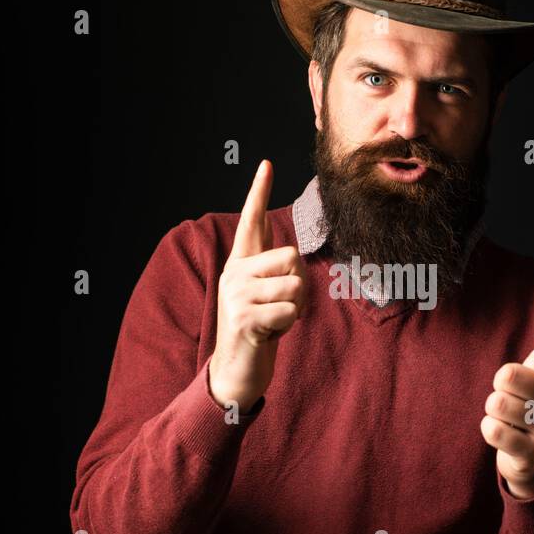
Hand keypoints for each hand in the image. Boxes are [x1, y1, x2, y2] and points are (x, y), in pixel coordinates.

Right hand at [208, 160, 307, 411]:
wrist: (237, 370)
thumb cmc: (259, 328)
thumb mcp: (265, 293)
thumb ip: (271, 267)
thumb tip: (284, 240)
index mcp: (241, 263)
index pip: (251, 221)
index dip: (259, 192)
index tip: (266, 164)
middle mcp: (234, 273)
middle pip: (292, 257)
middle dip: (299, 286)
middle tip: (282, 307)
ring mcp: (236, 295)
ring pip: (294, 286)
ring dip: (295, 308)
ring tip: (274, 321)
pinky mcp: (243, 319)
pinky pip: (289, 312)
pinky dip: (288, 326)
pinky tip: (269, 334)